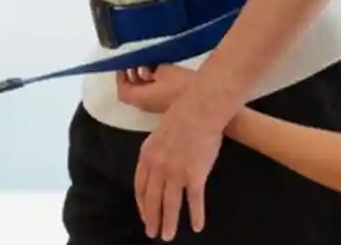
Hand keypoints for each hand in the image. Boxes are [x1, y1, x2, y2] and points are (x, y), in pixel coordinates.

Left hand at [116, 65, 194, 113]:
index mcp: (140, 98)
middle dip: (132, 77)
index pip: (123, 90)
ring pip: (143, 93)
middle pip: (132, 92)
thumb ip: (149, 67)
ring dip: (143, 80)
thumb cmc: (179, 84)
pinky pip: (153, 94)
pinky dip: (152, 84)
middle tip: (136, 62)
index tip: (124, 64)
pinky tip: (160, 73)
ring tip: (149, 65)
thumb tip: (143, 68)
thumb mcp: (162, 70)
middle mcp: (145, 106)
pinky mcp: (167, 106)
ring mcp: (156, 107)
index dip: (120, 76)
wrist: (202, 100)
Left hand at [132, 84, 223, 240]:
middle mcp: (158, 168)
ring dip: (169, 223)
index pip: (140, 187)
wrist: (200, 108)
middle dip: (151, 219)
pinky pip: (194, 202)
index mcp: (147, 156)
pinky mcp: (194, 176)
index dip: (142, 203)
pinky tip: (198, 226)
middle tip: (152, 232)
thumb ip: (156, 151)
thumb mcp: (160, 132)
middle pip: (152, 200)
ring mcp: (175, 173)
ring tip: (168, 235)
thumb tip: (158, 163)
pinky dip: (196, 216)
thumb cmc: (182, 113)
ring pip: (170, 205)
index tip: (144, 213)